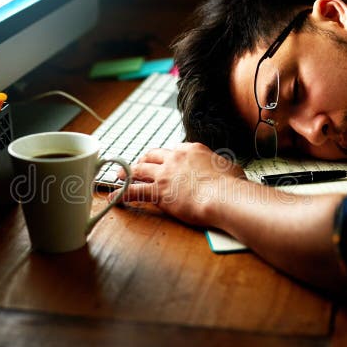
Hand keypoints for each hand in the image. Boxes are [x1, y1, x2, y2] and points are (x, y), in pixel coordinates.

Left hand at [109, 142, 245, 225]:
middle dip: (142, 160)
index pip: (173, 150)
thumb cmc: (232, 186)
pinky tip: (114, 196)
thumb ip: (222, 167)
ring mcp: (165, 174)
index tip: (163, 162)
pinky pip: (135, 192)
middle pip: (152, 155)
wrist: (225, 197)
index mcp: (192, 150)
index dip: (166, 157)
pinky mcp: (158, 192)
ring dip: (127, 173)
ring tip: (119, 176)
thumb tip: (228, 170)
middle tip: (137, 166)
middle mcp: (175, 158)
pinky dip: (122, 194)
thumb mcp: (230, 167)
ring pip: (139, 170)